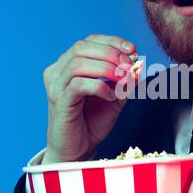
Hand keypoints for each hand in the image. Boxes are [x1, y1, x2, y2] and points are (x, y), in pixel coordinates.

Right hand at [41, 34, 135, 163]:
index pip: (89, 41)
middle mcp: (57, 71)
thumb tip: (137, 64)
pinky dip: (99, 86)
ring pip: (78, 63)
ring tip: (122, 80)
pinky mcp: (58, 100)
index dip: (112, 41)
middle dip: (110, 53)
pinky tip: (111, 97)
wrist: (77, 151)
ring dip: (106, 68)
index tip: (132, 49)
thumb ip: (123, 80)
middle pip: (82, 47)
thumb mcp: (114, 96)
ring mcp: (55, 85)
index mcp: (67, 65)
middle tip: (129, 66)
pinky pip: (78, 84)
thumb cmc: (92, 123)